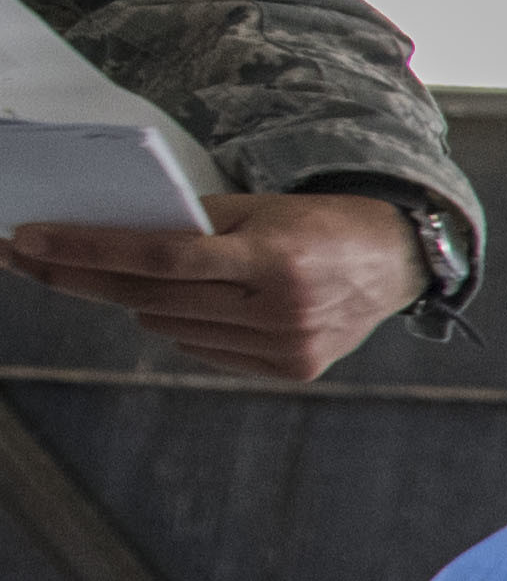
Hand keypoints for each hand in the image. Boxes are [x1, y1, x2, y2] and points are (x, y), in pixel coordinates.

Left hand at [5, 191, 427, 377]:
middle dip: (83, 275)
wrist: (396, 261)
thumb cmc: (316, 225)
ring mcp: (288, 347)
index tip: (25, 242)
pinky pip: (201, 349)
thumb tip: (109, 244)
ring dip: (145, 300)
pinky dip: (186, 325)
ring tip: (163, 278)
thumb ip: (192, 227)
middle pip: (149, 297)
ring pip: (168, 327)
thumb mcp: (258, 209)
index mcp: (276, 258)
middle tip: (26, 256)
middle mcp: (283, 310)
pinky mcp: (292, 370)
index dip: (86, 250)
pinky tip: (209, 307)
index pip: (159, 256)